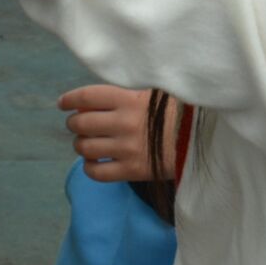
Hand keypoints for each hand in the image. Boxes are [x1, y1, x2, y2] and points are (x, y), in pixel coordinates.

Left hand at [58, 85, 185, 183]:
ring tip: (87, 143)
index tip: (63, 104)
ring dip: (81, 144)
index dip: (69, 100)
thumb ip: (125, 92)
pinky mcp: (132, 171)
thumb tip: (92, 100)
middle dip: (74, 123)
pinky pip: (97, 172)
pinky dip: (89, 166)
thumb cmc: (177, 112)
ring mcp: (127, 149)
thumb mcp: (153, 92)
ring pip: (84, 147)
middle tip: (77, 124)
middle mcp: (124, 123)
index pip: (86, 97)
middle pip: (80, 123)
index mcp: (129, 99)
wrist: (201, 139)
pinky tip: (94, 161)